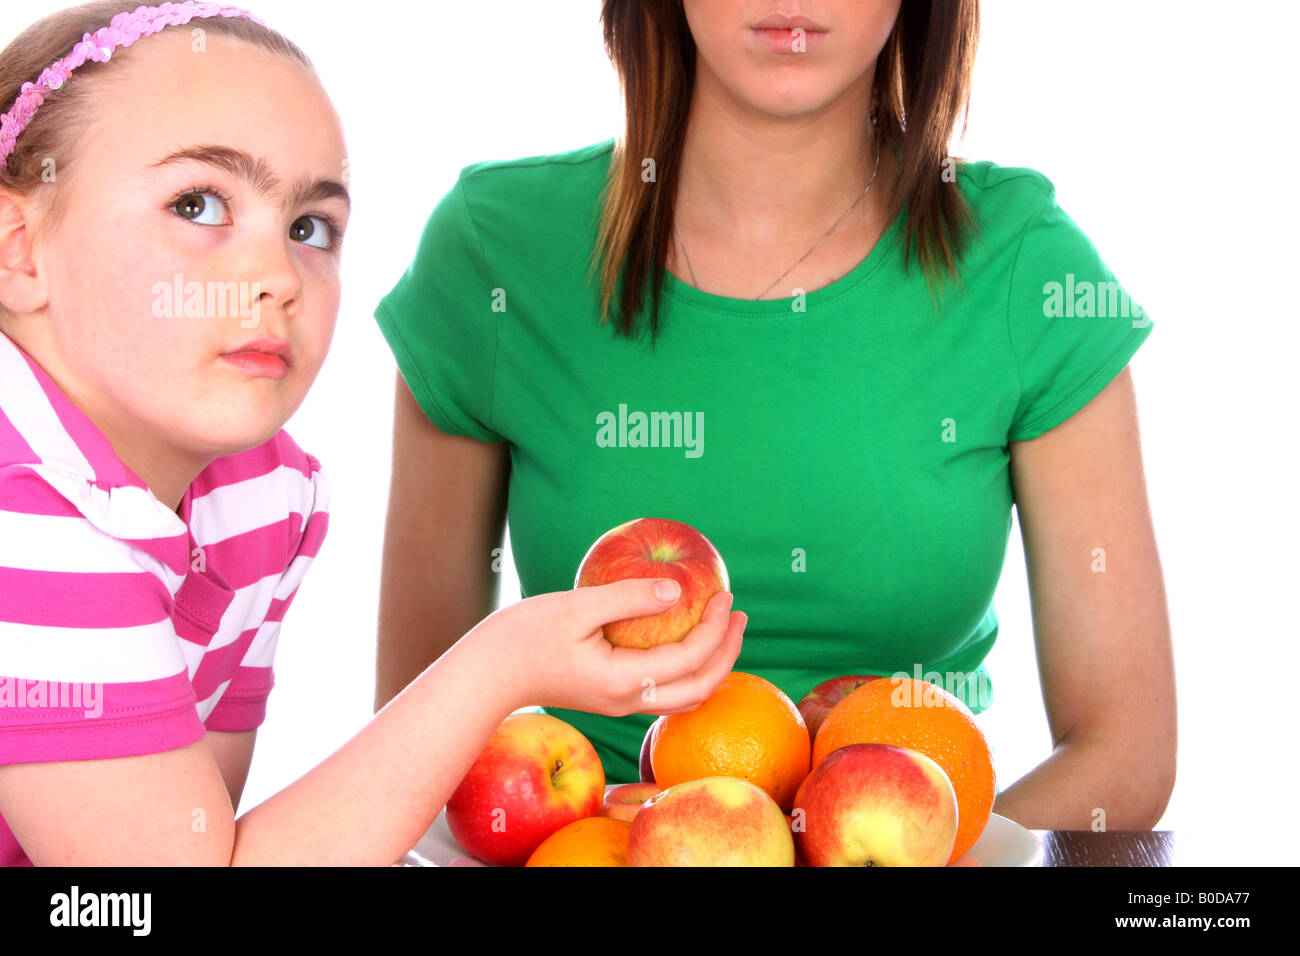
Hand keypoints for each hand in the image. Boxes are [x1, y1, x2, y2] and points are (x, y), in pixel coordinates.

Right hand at [482, 579, 745, 716]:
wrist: (487, 674)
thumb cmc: (523, 636)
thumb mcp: (576, 607)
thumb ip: (627, 598)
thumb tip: (676, 590)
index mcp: (624, 681)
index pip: (690, 659)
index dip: (716, 628)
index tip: (726, 595)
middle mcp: (627, 699)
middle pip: (699, 688)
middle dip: (727, 652)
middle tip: (739, 614)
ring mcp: (619, 702)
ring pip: (684, 694)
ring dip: (711, 663)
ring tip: (723, 628)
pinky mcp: (610, 695)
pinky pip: (663, 687)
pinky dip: (687, 666)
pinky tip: (684, 637)